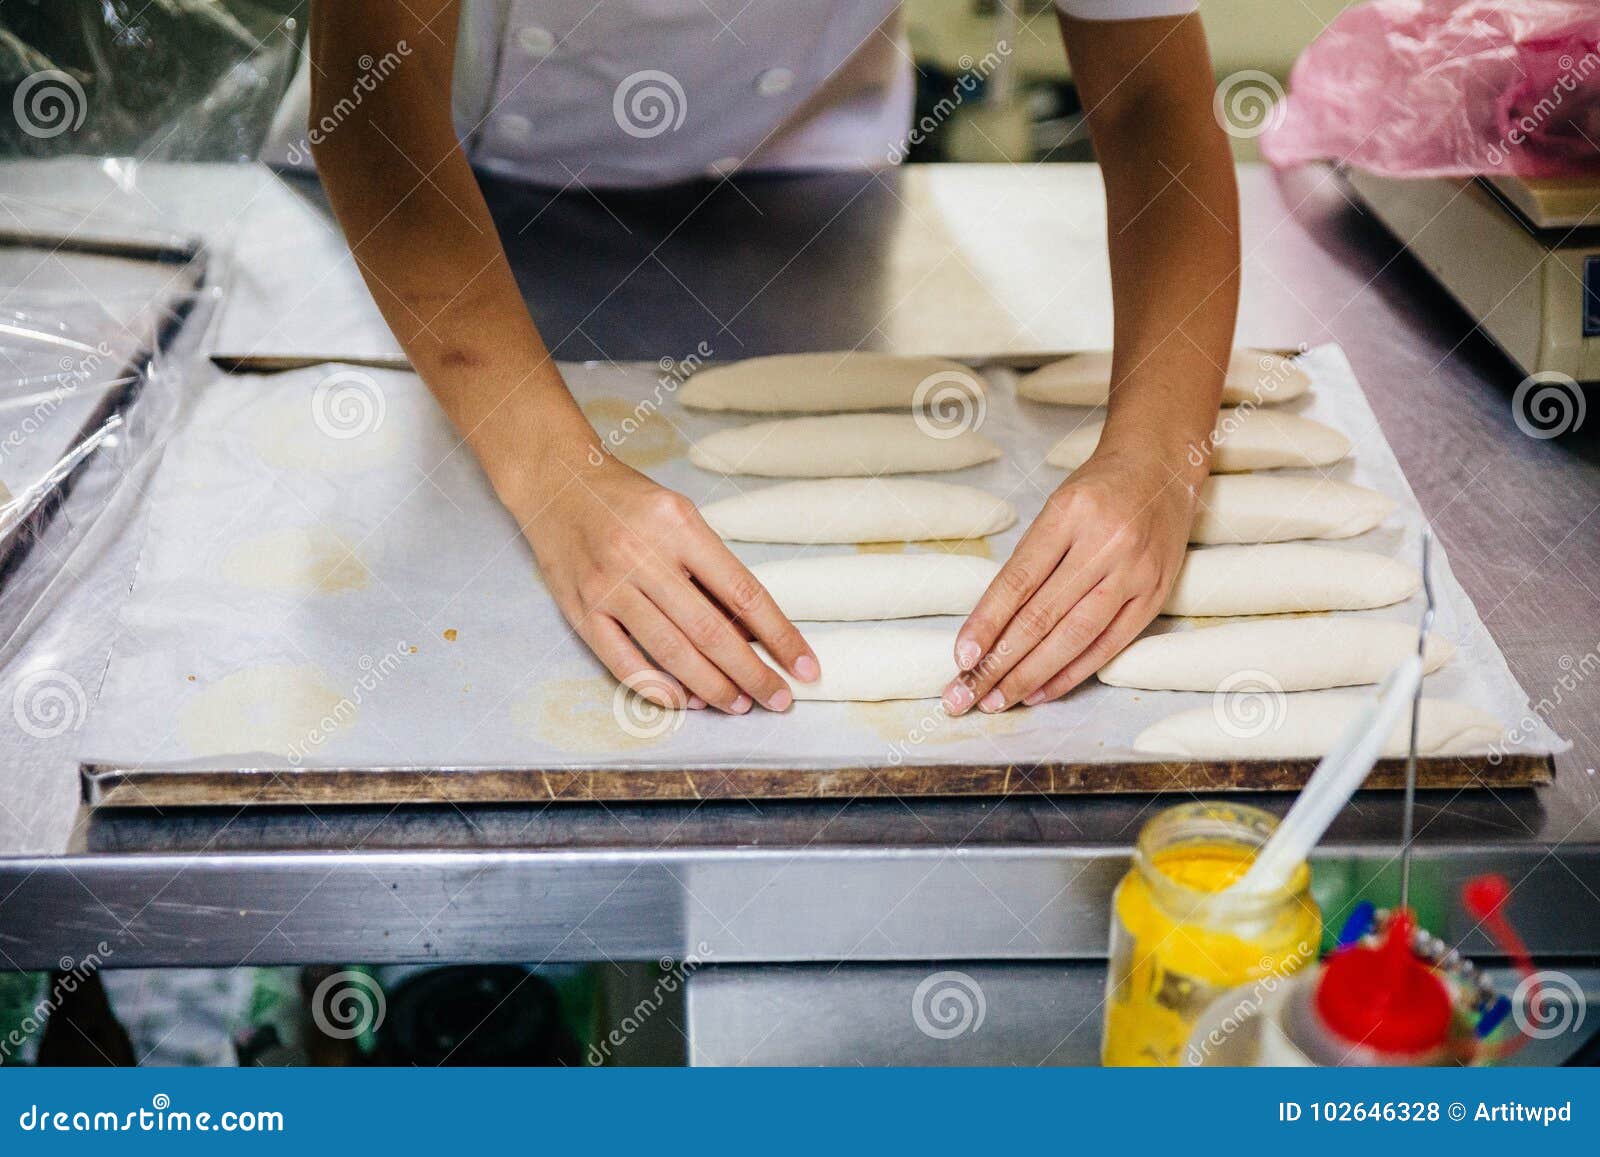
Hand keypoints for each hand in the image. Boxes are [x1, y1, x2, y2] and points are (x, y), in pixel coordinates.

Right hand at [514, 453, 818, 713]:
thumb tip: (751, 633)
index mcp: (679, 525)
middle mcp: (642, 555)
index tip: (805, 666)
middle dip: (752, 673)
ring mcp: (608, 585)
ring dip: (712, 687)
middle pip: (711, 631)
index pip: (743, 592)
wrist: (555, 481)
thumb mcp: (679, 515)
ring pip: (671, 652)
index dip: (780, 636)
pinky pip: (624, 662)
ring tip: (740, 704)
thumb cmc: (628, 500)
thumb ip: (710, 570)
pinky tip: (687, 701)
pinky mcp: (580, 610)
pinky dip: (659, 688)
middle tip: (779, 700)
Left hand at [942, 444, 1196, 713]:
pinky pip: (1110, 643)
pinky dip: (1073, 672)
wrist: (1163, 465)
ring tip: (998, 699)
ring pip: (1074, 636)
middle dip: (1000, 662)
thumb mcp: (1056, 507)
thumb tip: (991, 627)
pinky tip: (1043, 691)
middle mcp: (1104, 543)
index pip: (1018, 580)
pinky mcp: (1156, 594)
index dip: (987, 623)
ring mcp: (1135, 571)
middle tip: (967, 695)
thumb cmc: (1097, 489)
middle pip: (1042, 616)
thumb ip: (1031, 561)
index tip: (961, 657)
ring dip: (1032, 675)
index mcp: (1069, 513)